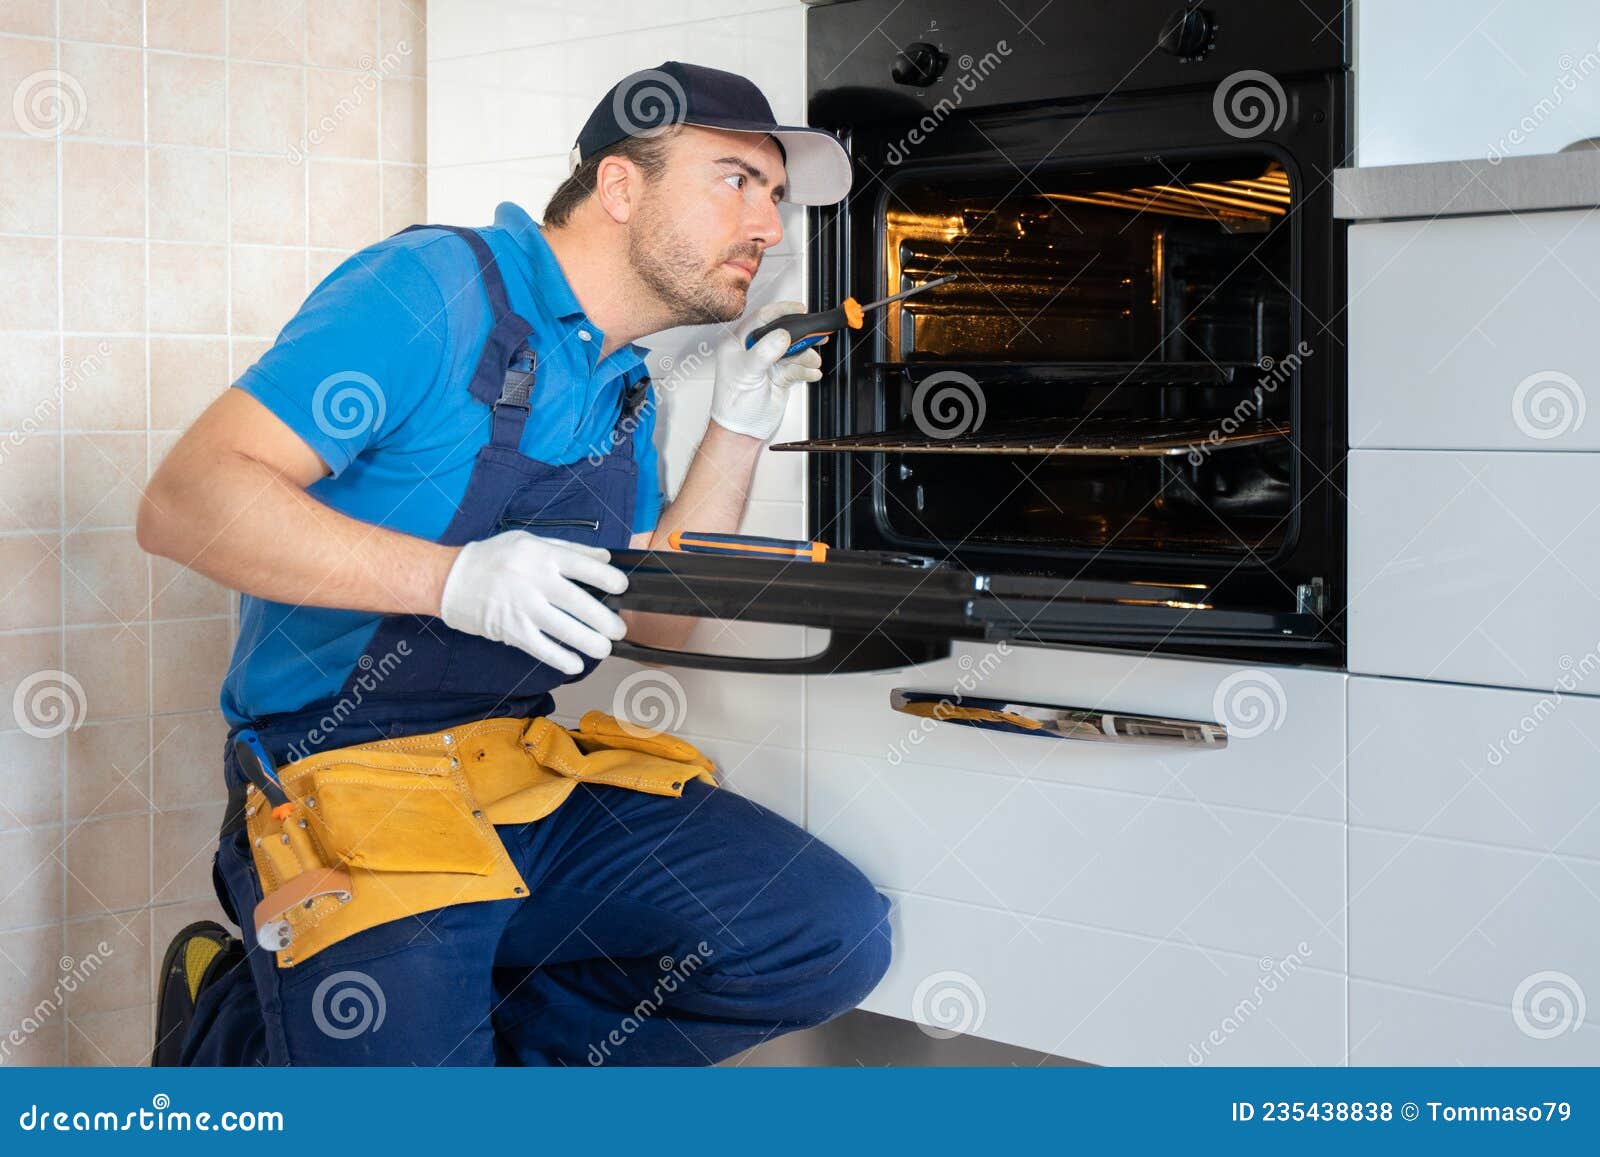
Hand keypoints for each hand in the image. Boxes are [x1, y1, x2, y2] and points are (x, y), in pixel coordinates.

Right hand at [438, 531, 628, 675]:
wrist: (450, 579)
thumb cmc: (492, 557)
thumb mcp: (529, 541)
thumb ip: (568, 549)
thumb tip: (603, 556)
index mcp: (542, 556)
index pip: (584, 566)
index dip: (608, 578)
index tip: (622, 587)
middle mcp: (535, 581)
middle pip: (580, 603)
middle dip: (605, 619)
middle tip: (618, 629)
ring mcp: (524, 608)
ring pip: (566, 630)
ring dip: (590, 642)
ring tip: (604, 648)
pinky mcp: (512, 630)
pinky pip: (543, 649)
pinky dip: (562, 659)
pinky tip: (576, 664)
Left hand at [709, 299, 823, 441]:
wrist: (742, 431)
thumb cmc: (733, 405)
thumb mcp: (747, 372)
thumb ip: (765, 351)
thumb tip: (782, 335)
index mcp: (739, 343)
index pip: (762, 318)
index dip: (781, 311)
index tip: (799, 310)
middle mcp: (754, 351)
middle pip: (782, 334)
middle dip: (801, 335)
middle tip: (817, 335)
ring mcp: (768, 364)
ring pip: (793, 352)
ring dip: (806, 356)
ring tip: (813, 362)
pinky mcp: (780, 377)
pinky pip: (798, 368)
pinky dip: (806, 371)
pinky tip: (812, 374)